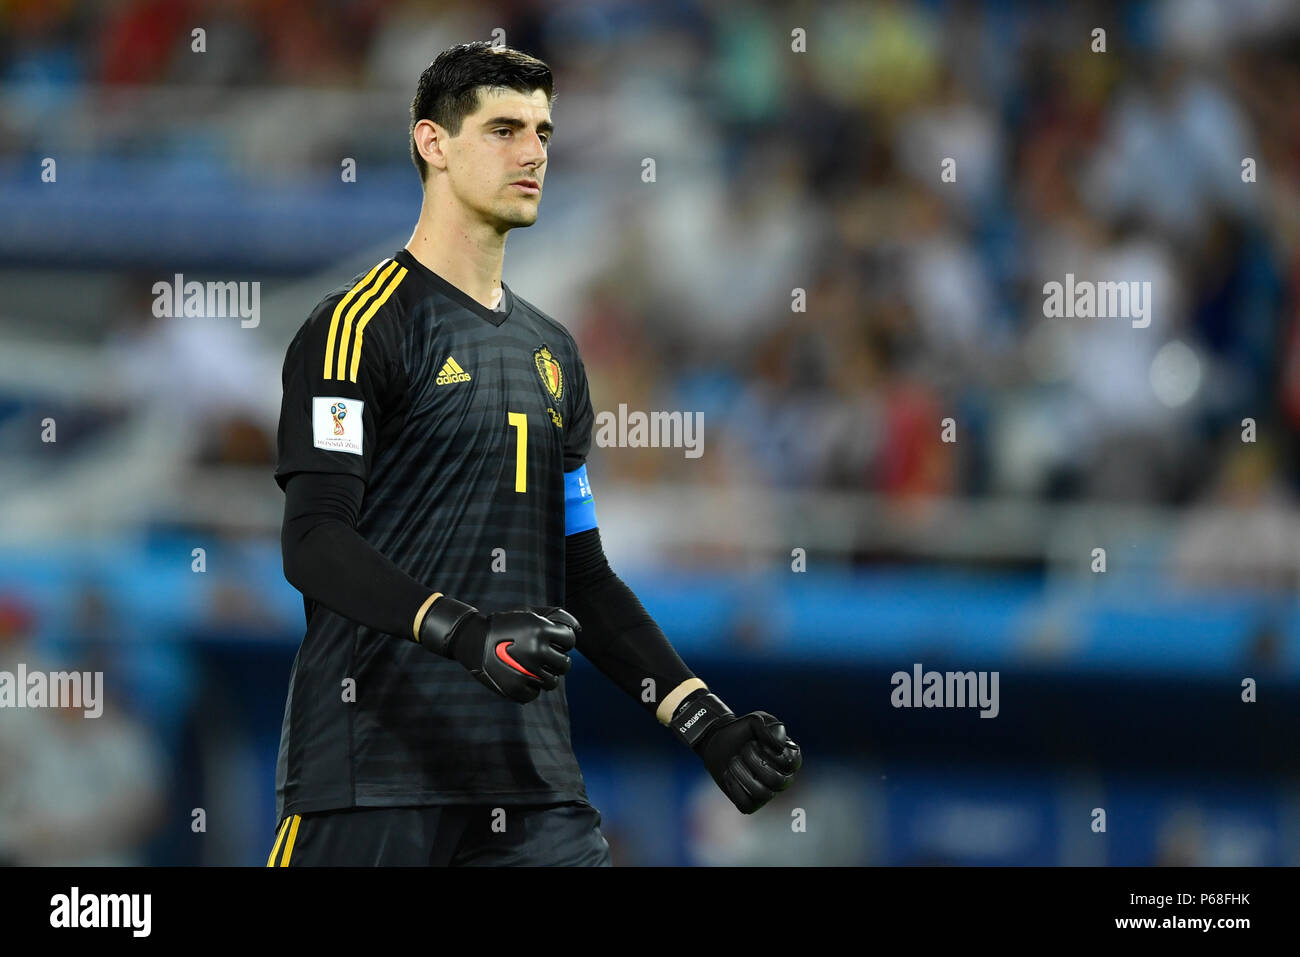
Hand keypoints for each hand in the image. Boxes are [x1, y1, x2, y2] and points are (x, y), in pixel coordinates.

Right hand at [443, 605, 579, 703]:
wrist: (472, 641)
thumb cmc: (505, 626)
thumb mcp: (529, 614)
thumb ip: (555, 617)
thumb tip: (578, 628)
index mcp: (541, 630)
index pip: (570, 640)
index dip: (563, 641)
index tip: (553, 642)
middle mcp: (536, 651)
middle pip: (565, 664)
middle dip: (556, 660)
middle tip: (543, 657)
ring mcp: (527, 671)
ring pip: (552, 682)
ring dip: (545, 675)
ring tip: (532, 667)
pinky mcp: (517, 689)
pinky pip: (535, 693)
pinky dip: (529, 687)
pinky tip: (519, 676)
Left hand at [694, 711, 800, 813]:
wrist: (718, 740)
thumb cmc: (742, 730)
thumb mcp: (756, 720)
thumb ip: (770, 727)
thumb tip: (778, 747)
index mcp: (790, 758)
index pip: (790, 763)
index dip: (771, 753)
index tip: (756, 741)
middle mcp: (783, 778)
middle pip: (777, 781)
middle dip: (754, 762)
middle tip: (743, 750)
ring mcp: (767, 792)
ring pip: (762, 794)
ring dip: (742, 774)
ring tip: (733, 761)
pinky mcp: (750, 803)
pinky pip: (746, 805)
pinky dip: (734, 787)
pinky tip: (728, 774)